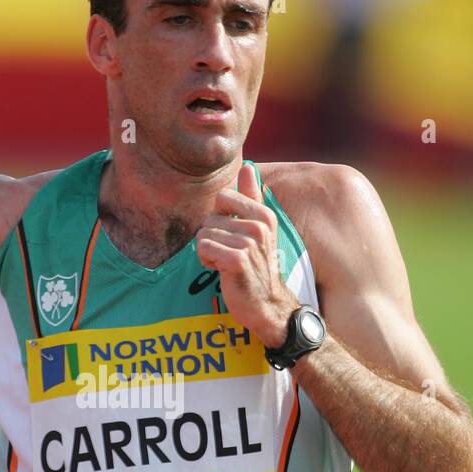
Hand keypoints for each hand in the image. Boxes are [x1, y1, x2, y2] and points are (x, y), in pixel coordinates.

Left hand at [196, 164, 299, 348]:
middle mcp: (259, 226)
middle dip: (212, 238)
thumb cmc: (258, 267)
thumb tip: (247, 167)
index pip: (222, 196)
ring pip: (204, 235)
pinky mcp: (237, 261)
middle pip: (209, 219)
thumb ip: (252, 197)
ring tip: (226, 265)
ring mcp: (249, 243)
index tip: (231, 235)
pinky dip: (207, 262)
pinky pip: (203, 249)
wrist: (269, 305)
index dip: (218, 218)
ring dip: (209, 253)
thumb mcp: (260, 229)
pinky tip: (222, 272)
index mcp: (264, 214)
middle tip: (229, 255)